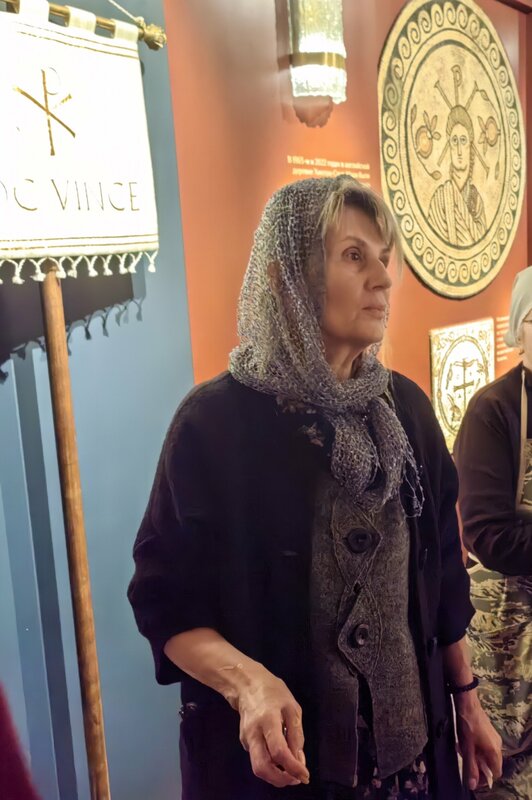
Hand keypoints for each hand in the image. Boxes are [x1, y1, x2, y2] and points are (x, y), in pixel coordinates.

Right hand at [237, 668, 309, 787]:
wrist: (246, 684)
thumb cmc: (273, 692)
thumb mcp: (292, 707)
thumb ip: (296, 734)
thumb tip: (299, 760)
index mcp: (268, 720)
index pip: (279, 752)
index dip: (293, 767)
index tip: (305, 775)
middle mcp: (254, 733)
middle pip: (262, 767)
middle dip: (280, 779)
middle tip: (296, 779)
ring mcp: (246, 738)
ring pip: (258, 768)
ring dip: (275, 776)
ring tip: (291, 773)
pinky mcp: (244, 741)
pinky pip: (258, 758)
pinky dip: (271, 765)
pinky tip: (281, 758)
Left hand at [455, 691, 502, 791]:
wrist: (467, 703)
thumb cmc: (467, 726)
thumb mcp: (467, 748)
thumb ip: (471, 767)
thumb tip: (473, 784)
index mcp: (495, 751)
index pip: (496, 773)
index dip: (485, 778)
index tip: (473, 776)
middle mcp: (498, 745)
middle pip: (491, 764)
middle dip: (478, 765)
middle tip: (465, 759)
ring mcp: (494, 738)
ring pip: (486, 754)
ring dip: (475, 756)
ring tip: (462, 749)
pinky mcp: (489, 732)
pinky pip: (485, 746)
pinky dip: (476, 748)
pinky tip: (465, 743)